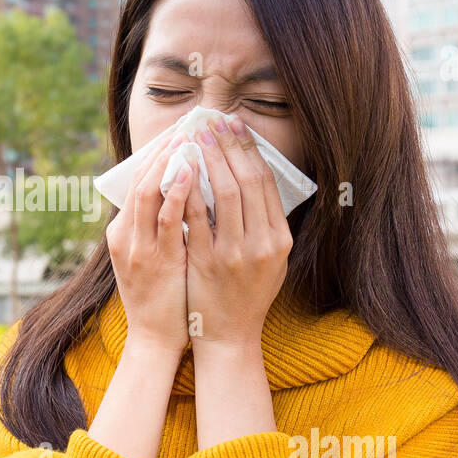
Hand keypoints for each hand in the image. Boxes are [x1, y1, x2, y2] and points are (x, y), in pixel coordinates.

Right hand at [105, 131, 196, 356]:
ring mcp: (137, 247)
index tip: (179, 131)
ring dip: (170, 162)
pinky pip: (166, 219)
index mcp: (122, 230)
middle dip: (165, 150)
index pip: (138, 180)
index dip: (158, 153)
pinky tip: (190, 172)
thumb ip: (160, 226)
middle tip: (187, 125)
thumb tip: (182, 192)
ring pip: (149, 192)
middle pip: (141, 179)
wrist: (154, 338)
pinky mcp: (156, 260)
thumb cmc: (161, 296)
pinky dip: (177, 192)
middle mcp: (124, 234)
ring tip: (189, 138)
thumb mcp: (152, 254)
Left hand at [181, 115, 291, 351]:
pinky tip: (178, 170)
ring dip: (208, 160)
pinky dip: (187, 191)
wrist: (229, 336)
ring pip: (223, 194)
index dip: (248, 150)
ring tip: (195, 137)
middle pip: (246, 182)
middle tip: (212, 121)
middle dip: (228, 147)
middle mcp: (260, 244)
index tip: (235, 126)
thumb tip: (253, 176)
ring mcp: (232, 254)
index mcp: (279, 239)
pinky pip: (195, 218)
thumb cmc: (248, 294)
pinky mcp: (204, 263)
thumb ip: (266, 223)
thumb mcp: (272, 260)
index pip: (265, 183)